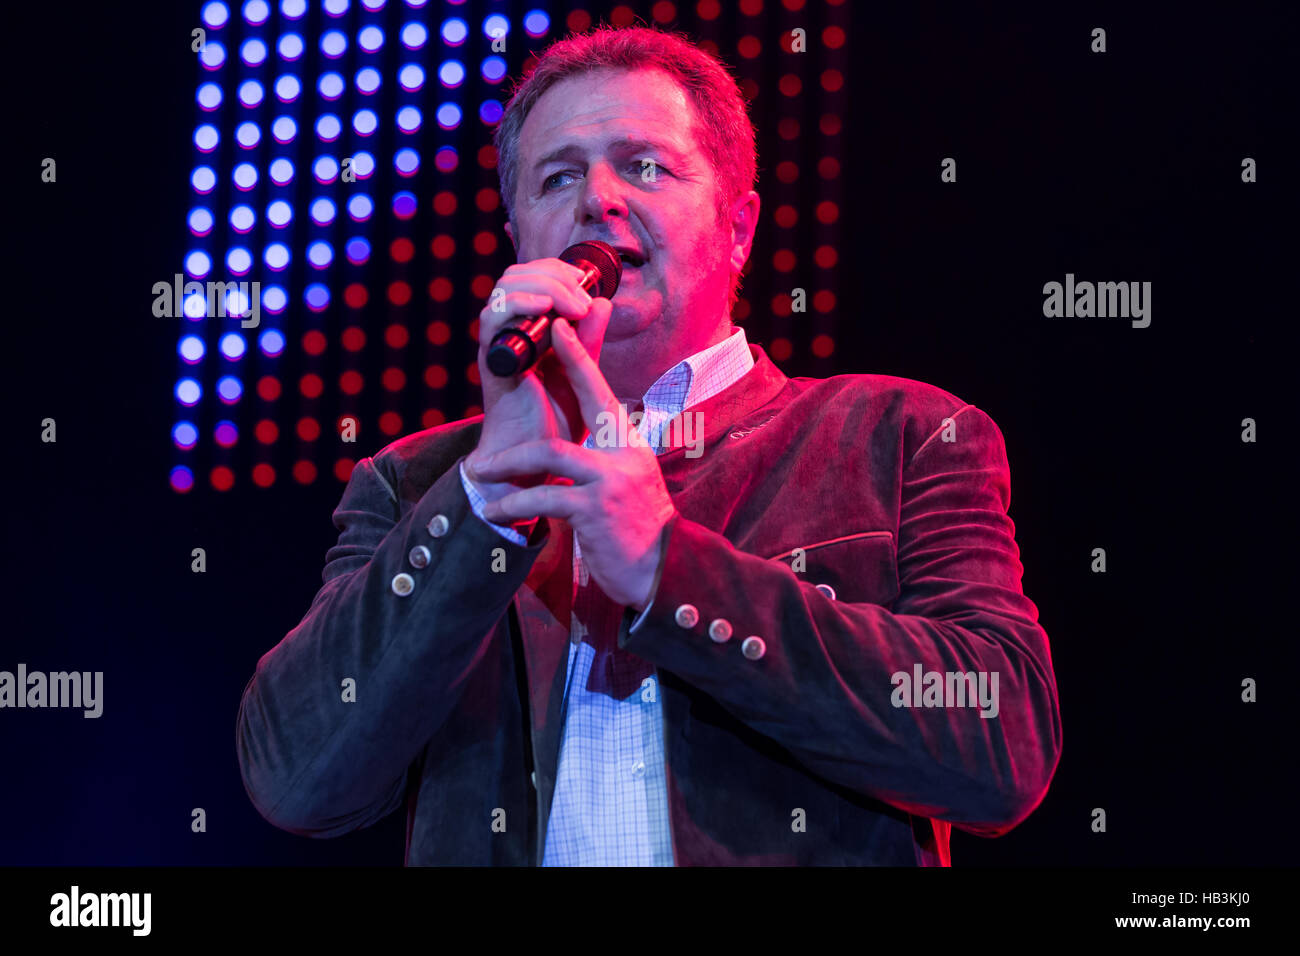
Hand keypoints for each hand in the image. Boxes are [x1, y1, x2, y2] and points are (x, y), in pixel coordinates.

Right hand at [465, 257, 614, 504]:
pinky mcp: (492, 361)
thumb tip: (603, 301)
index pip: (535, 277)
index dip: (560, 269)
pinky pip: (492, 317)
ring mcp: (500, 344)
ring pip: (505, 287)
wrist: (536, 463)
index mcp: (532, 329)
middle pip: (518, 274)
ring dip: (543, 286)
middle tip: (582, 297)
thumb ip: (589, 340)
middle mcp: (511, 332)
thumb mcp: (583, 373)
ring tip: (572, 306)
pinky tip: (546, 311)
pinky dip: (519, 305)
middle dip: (554, 273)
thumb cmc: (557, 422)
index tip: (589, 282)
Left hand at [472, 318, 676, 608]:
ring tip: (482, 470)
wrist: (660, 571)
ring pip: (552, 454)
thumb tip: (586, 429)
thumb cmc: (637, 527)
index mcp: (628, 444)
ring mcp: (611, 480)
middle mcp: (624, 454)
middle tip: (523, 359)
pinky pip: (544, 498)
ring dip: (510, 462)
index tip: (562, 327)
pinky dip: (514, 504)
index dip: (581, 358)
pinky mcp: (595, 510)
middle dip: (561, 373)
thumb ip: (606, 453)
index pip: (603, 392)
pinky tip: (495, 510)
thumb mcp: (627, 480)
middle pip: (590, 402)